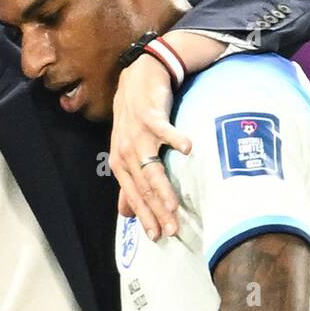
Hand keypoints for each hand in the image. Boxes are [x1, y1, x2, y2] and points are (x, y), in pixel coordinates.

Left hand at [109, 53, 191, 240]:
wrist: (139, 74)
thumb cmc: (137, 115)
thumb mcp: (129, 150)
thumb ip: (130, 183)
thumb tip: (126, 214)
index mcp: (121, 163)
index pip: (135, 196)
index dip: (146, 217)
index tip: (158, 236)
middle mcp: (126, 151)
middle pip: (144, 187)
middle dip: (157, 211)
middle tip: (172, 230)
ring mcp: (138, 134)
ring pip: (151, 167)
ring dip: (163, 188)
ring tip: (175, 207)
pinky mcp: (150, 115)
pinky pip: (163, 130)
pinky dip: (175, 139)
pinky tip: (188, 150)